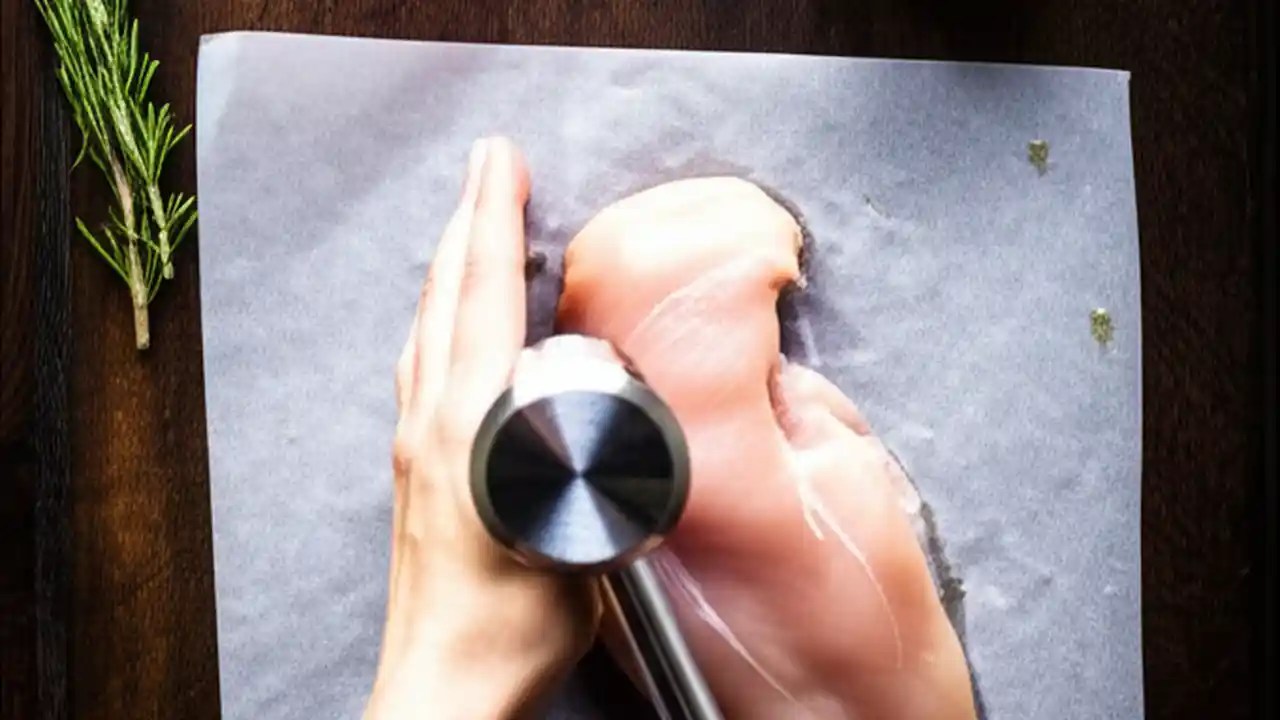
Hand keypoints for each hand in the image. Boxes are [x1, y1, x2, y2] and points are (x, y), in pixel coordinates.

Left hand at [364, 137, 599, 719]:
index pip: (484, 298)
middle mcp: (431, 419)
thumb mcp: (576, 542)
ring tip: (475, 231)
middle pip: (446, 297)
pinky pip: (421, 366)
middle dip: (469, 222)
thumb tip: (615, 420)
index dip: (495, 221)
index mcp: (468, 424)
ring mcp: (414, 443)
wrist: (442, 683)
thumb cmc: (509, 625)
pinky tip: (453, 328)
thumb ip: (592, 475)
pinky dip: (441, 320)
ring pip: (426, 328)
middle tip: (491, 170)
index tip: (501, 164)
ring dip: (452, 268)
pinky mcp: (413, 469)